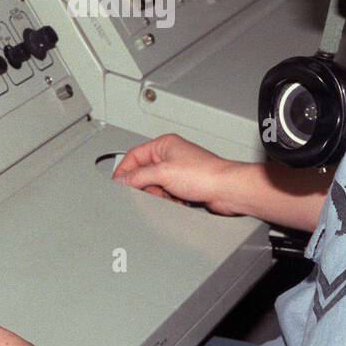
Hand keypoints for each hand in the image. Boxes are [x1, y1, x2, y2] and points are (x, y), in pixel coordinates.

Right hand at [111, 133, 242, 215]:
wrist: (227, 191)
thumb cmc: (205, 174)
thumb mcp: (163, 173)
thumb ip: (138, 176)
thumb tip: (123, 179)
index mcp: (164, 145)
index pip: (134, 155)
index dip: (124, 171)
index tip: (118, 184)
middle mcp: (170, 156)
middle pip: (144, 175)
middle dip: (149, 187)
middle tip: (156, 191)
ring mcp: (178, 172)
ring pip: (155, 188)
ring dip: (161, 196)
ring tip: (173, 196)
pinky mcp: (185, 186)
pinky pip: (167, 196)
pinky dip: (171, 201)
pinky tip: (181, 200)